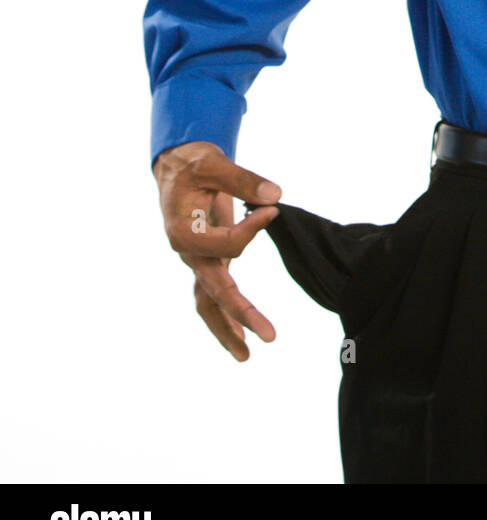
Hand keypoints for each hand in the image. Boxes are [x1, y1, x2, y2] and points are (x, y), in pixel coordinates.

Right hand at [153, 140, 281, 360]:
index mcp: (183, 232)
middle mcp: (188, 253)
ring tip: (247, 356)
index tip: (271, 208)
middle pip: (214, 291)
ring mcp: (197, 260)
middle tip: (269, 336)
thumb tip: (275, 195)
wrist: (178, 167)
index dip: (252, 229)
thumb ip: (243, 179)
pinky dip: (227, 315)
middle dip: (242, 314)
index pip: (227, 244)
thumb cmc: (194, 164)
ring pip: (209, 303)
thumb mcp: (214, 163)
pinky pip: (214, 295)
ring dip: (229, 328)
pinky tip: (242, 336)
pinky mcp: (208, 260)